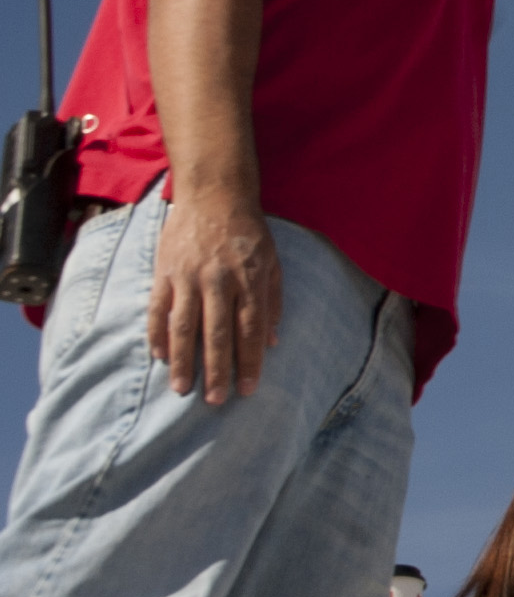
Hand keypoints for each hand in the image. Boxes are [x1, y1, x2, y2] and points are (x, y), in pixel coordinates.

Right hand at [146, 189, 282, 404]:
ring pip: (184, 325)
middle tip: (215, 400)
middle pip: (217, 332)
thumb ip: (272, 302)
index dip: (249, 361)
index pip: (250, 329)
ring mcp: (189, 276)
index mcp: (249, 280)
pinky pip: (158, 309)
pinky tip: (160, 357)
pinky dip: (158, 334)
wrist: (215, 196)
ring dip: (183, 360)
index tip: (248, 389)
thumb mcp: (272, 264)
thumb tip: (273, 342)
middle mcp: (219, 281)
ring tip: (182, 388)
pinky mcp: (165, 272)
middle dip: (217, 369)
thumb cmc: (249, 234)